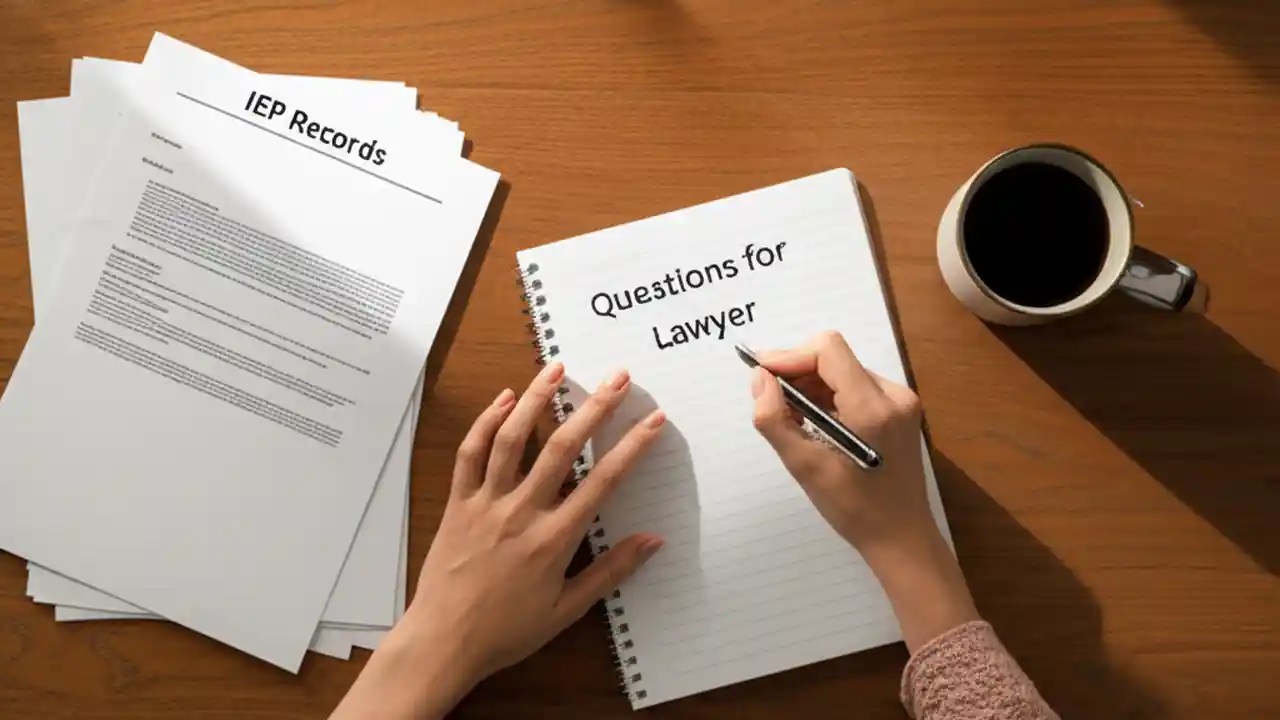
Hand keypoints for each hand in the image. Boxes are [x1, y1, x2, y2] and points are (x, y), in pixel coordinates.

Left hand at [333, 363, 665, 719]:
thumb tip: (652, 541)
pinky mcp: (458, 502)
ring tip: (557, 368)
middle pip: (563, 447)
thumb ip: (611, 571)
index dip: (633, 446)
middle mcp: (522, 512)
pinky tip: (505, 398)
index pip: (604, 481)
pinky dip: (487, 422)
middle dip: (594, 407)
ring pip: (513, 438)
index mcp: (554, 539)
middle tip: (617, 376)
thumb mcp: (567, 609)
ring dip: (538, 399)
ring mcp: (486, 503)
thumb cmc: (507, 631)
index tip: (653, 419)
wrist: (443, 641)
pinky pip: (471, 453)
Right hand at [749, 331, 977, 650]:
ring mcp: (901, 401)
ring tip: (791, 416)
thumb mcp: (804, 466)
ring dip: (812, 385)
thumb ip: (774, 419)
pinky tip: (815, 423)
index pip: (828, 350)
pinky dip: (830, 396)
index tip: (761, 375)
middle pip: (835, 358)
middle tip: (771, 401)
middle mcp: (893, 394)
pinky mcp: (901, 410)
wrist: (901, 536)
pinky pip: (857, 386)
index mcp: (872, 407)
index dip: (790, 356)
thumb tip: (759, 379)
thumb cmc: (852, 509)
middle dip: (798, 372)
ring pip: (845, 371)